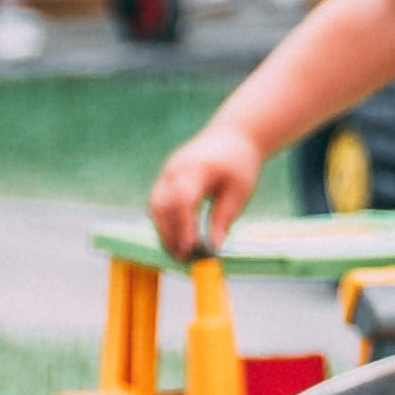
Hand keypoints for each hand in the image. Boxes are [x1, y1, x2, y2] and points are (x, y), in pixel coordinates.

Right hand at [146, 126, 263, 258]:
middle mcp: (175, 169)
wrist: (231, 136)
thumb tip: (213, 247)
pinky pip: (157, 202)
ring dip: (163, 230)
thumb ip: (224, 218)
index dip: (183, 225)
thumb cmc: (240, 164)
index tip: (191, 249)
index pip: (183, 200)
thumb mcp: (240, 192)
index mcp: (197, 169)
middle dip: (169, 233)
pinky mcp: (165, 178)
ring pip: (155, 205)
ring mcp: (166, 172)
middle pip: (162, 205)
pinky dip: (164, 221)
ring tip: (178, 252)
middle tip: (182, 258)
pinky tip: (175, 237)